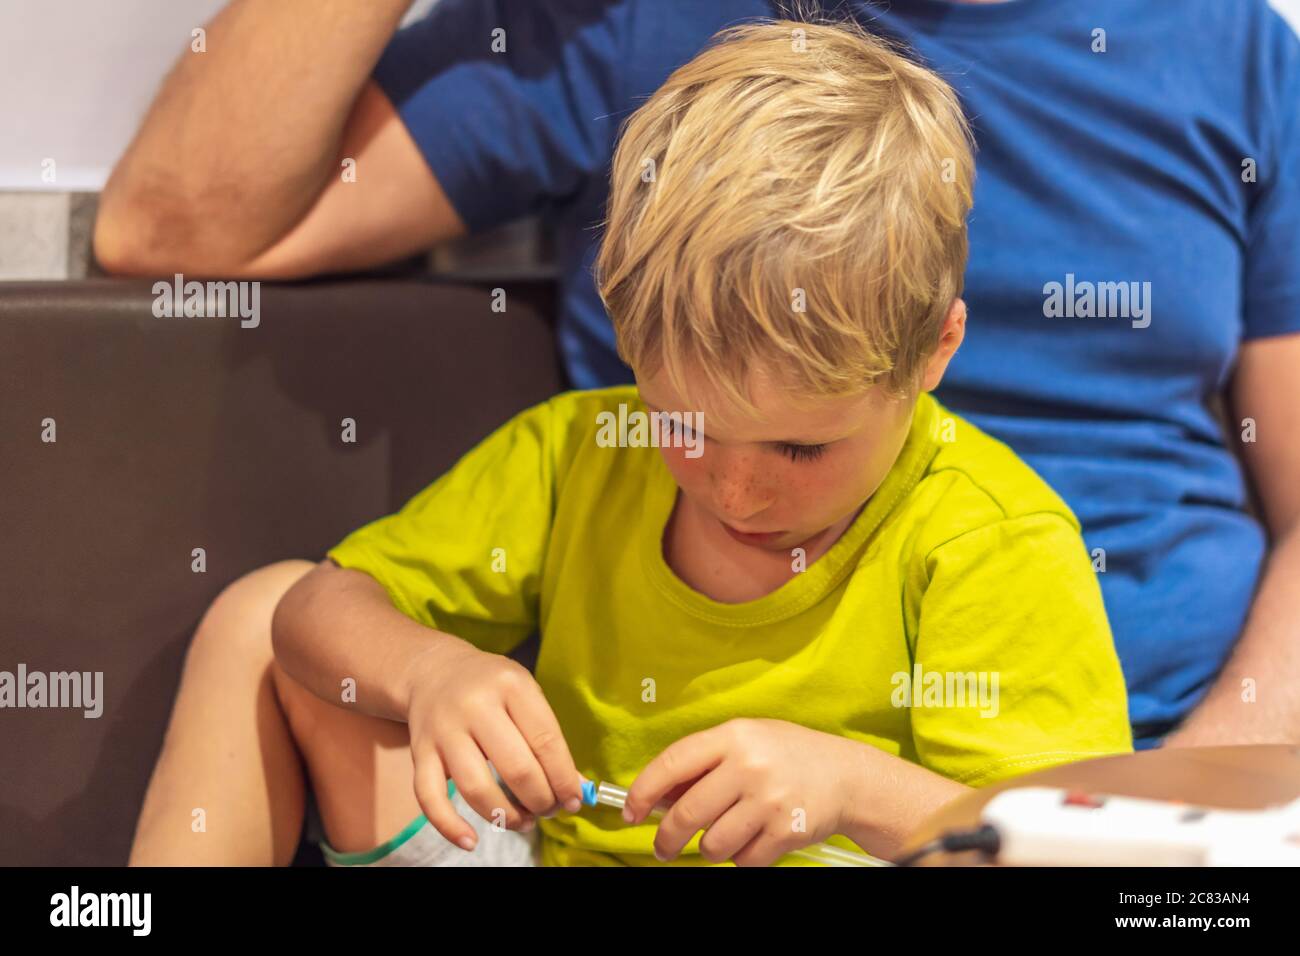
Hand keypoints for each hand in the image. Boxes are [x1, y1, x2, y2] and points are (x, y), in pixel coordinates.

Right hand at [405, 641, 585, 850]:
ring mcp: (443, 730)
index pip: (546, 740)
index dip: (563, 778)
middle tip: (549, 810)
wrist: (433, 671)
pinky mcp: (420, 752)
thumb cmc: (490, 688)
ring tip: (524, 822)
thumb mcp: (524, 695)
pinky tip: (471, 841)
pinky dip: (450, 827)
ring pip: (476, 788)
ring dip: (506, 816)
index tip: (573, 801)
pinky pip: (430, 798)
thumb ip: (548, 739)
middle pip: (516, 768)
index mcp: (510, 685)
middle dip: (540, 800)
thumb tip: (578, 790)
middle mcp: (475, 705)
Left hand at [622, 718, 859, 865]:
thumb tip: (656, 796)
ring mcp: (769, 801)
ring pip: (712, 844)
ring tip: (723, 835)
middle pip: (687, 813)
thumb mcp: (745, 741)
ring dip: (709, 848)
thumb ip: (703, 763)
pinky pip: (743, 861)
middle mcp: (749, 766)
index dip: (644, 791)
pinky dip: (741, 858)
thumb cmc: (787, 756)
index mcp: (733, 736)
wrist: (846, 775)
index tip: (630, 812)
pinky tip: (754, 839)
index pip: (673, 763)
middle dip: (666, 838)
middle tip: (662, 847)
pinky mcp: (786, 832)